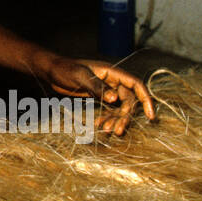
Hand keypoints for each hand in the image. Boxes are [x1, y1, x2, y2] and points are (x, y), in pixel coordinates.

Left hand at [35, 55, 156, 135]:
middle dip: (124, 117)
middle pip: (128, 101)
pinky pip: (108, 110)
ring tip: (106, 131)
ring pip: (118, 108)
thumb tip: (116, 98)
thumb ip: (98, 87)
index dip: (146, 99)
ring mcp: (106, 90)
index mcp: (113, 72)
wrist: (50, 71)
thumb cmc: (64, 69)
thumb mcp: (80, 77)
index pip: (136, 85)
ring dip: (115, 120)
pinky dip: (106, 119)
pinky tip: (99, 126)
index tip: (150, 116)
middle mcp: (113, 81)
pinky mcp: (99, 97)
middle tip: (116, 131)